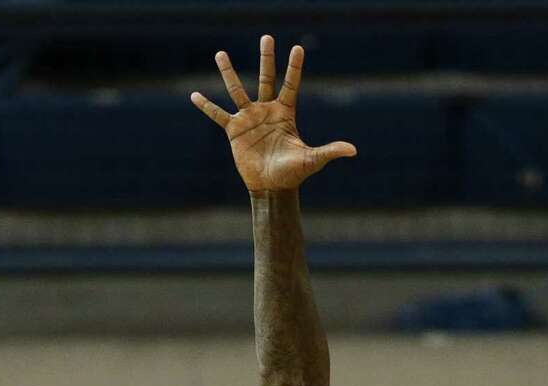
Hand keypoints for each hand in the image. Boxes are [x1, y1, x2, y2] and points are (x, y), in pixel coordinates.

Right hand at [191, 36, 354, 194]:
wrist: (271, 188)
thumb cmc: (292, 173)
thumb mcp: (312, 160)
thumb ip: (330, 151)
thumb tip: (353, 150)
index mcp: (285, 113)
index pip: (291, 85)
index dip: (294, 68)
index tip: (298, 48)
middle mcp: (266, 111)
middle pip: (266, 78)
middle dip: (267, 58)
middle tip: (267, 37)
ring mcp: (249, 119)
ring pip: (237, 90)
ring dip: (229, 72)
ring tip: (220, 53)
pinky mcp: (234, 131)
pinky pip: (218, 116)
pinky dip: (207, 106)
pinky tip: (194, 95)